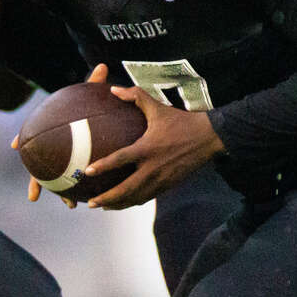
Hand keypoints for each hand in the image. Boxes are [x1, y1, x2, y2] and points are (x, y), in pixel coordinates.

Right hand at [10, 63, 109, 207]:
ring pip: (55, 179)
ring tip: (68, 204)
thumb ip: (96, 84)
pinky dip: (78, 192)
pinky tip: (86, 201)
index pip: (31, 134)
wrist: (99, 121)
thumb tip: (104, 66)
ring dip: (59, 192)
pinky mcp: (74, 168)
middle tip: (34, 194)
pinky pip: (74, 183)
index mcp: (52, 130)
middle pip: (39, 165)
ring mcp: (62, 159)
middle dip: (35, 181)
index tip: (15, 145)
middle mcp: (53, 147)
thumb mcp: (94, 96)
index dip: (22, 139)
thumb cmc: (92, 108)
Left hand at [83, 84, 224, 209]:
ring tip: (103, 207)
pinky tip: (124, 203)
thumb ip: (135, 96)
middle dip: (107, 198)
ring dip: (118, 204)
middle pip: (126, 189)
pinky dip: (133, 202)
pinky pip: (148, 197)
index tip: (88, 171)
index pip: (121, 159)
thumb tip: (113, 89)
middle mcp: (153, 168)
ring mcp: (162, 179)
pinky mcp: (169, 185)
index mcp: (147, 148)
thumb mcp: (158, 108)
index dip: (103, 165)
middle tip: (91, 203)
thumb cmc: (181, 121)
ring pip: (136, 198)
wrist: (208, 138)